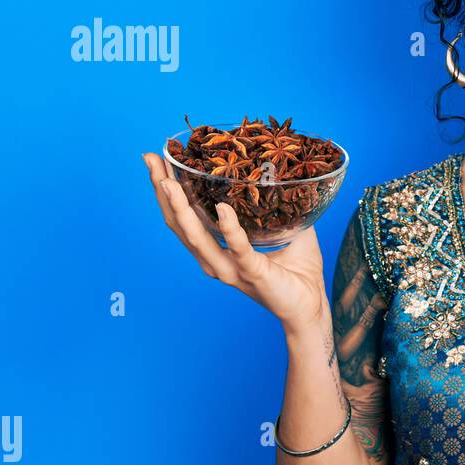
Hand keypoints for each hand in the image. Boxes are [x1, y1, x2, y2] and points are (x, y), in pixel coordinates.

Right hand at [142, 152, 328, 332]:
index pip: (184, 218)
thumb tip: (284, 173)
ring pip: (197, 236)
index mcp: (217, 249)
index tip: (157, 159)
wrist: (312, 305)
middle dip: (163, 190)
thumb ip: (277, 206)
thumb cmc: (298, 271)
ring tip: (169, 180)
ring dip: (181, 207)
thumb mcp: (286, 230)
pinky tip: (222, 208)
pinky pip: (238, 248)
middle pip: (179, 223)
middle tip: (151, 160)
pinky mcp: (252, 273)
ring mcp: (230, 269)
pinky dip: (229, 227)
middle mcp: (215, 260)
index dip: (168, 190)